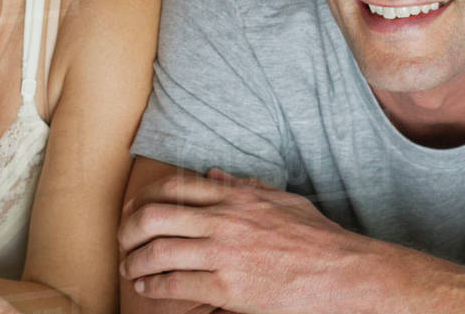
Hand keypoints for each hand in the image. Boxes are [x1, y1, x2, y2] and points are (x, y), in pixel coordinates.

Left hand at [118, 169, 383, 313]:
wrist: (341, 274)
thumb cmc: (317, 240)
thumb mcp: (283, 201)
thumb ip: (247, 186)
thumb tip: (215, 176)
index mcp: (237, 198)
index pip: (175, 189)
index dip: (145, 199)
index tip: (133, 210)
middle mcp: (225, 220)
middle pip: (155, 216)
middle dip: (129, 229)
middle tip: (123, 241)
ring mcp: (223, 253)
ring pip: (158, 251)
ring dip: (135, 262)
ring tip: (130, 269)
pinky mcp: (226, 287)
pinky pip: (175, 284)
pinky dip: (154, 286)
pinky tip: (148, 289)